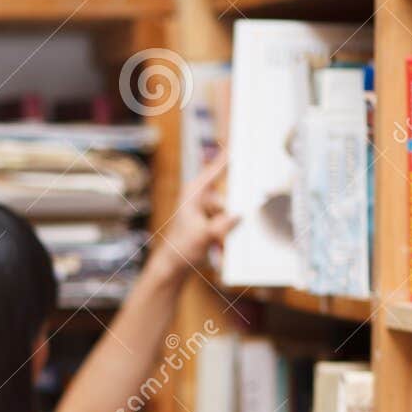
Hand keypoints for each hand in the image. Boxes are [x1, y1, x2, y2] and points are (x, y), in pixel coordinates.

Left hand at [149, 154, 237, 277]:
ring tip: (217, 243)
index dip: (226, 159)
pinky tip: (218, 248)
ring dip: (226, 228)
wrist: (172, 266)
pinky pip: (224, 223)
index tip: (236, 145)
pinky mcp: (208, 222)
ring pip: (227, 212)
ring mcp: (203, 211)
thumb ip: (223, 224)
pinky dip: (224, 234)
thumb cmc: (181, 249)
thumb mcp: (205, 235)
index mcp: (193, 194)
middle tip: (225, 224)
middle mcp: (198, 199)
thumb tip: (239, 214)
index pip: (214, 171)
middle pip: (225, 196)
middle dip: (230, 213)